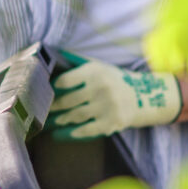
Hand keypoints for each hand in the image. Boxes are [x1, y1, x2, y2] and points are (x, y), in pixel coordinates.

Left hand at [48, 54, 180, 139]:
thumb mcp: (98, 65)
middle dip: (54, 107)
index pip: (65, 81)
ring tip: (52, 122)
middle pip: (68, 100)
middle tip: (43, 111)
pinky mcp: (112, 122)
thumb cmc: (112, 79)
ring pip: (76, 115)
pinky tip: (63, 134)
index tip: (44, 92)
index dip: (52, 88)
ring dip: (61, 120)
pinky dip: (73, 133)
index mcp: (95, 71)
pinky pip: (87, 129)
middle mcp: (101, 88)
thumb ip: (76, 61)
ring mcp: (107, 106)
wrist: (143, 96)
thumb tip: (51, 54)